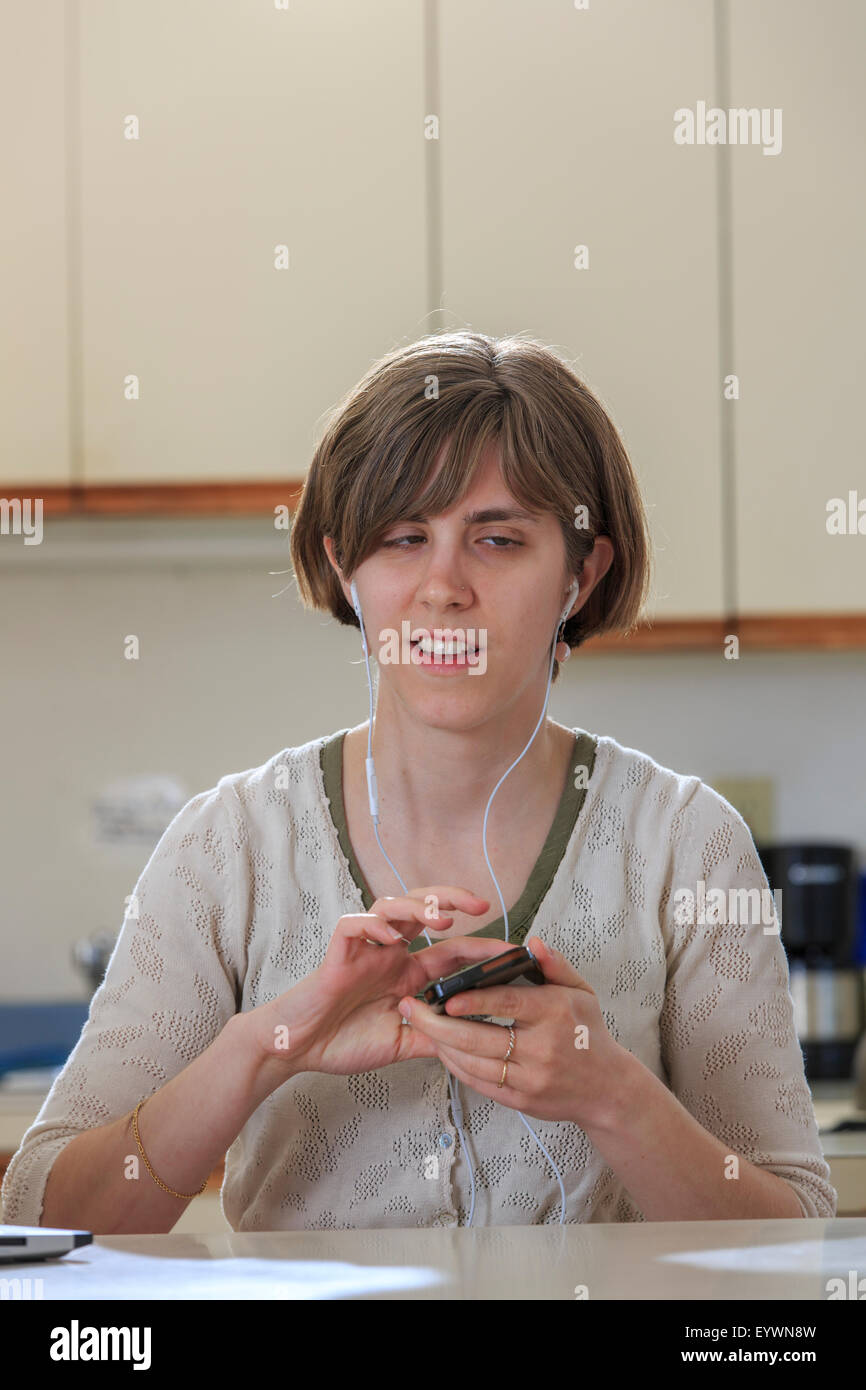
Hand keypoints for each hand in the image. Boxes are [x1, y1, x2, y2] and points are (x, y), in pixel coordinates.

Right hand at [245, 886, 520, 1076]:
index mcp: (406, 973)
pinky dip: (374, 926)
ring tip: (439, 917)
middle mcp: (389, 954)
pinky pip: (354, 926)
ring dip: (416, 906)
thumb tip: (477, 1039)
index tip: (510, 950)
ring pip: (390, 907)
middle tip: (480, 903)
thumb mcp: (403, 1044)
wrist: (298, 1050)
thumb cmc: (344, 1042)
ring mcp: (364, 951)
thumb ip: (436, 1036)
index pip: (450, 948)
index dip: (480, 943)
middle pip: (422, 909)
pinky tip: (393, 939)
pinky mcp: (338, 955)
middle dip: (451, 899)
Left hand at [397, 935, 627, 1127]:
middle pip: (480, 1038)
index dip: (474, 1000)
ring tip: (420, 1025)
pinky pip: (480, 1083)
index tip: (445, 996)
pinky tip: (441, 1050)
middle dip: (438, 1024)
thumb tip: (532, 943)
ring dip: (441, 1044)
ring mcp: (530, 1079)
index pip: (507, 1004)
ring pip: (474, 1063)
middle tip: (411, 1008)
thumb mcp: (581, 991)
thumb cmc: (588, 1032)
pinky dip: (456, 1066)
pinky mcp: (521, 1101)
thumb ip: (555, 965)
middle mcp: (541, 1049)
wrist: (607, 1088)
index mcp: (554, 1014)